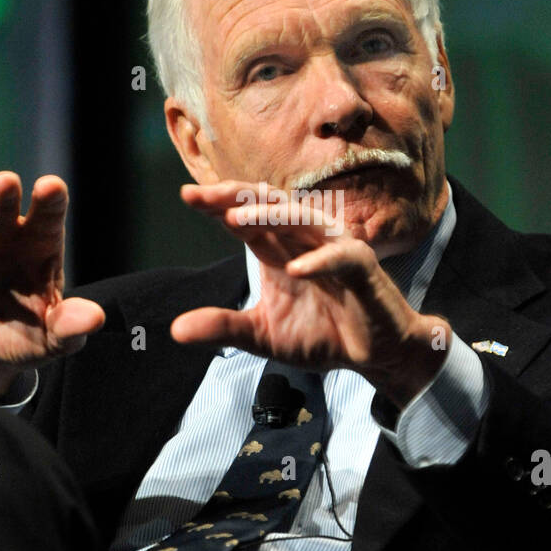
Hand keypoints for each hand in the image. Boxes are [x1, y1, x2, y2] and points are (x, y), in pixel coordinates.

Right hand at [0, 171, 104, 397]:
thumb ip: (70, 327)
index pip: (48, 215)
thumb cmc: (25, 337)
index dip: (50, 198)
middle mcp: (5, 240)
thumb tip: (95, 318)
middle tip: (6, 182)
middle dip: (5, 193)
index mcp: (40, 247)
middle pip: (6, 207)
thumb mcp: (53, 340)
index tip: (50, 186)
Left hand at [169, 181, 451, 408]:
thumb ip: (224, 328)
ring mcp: (335, 249)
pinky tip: (294, 269)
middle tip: (200, 195)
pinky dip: (317, 261)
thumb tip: (174, 330)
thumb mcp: (263, 336)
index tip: (186, 195)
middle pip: (268, 206)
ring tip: (235, 219)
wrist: (375, 355)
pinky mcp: (362, 269)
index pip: (244, 217)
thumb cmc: (323, 335)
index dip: (217, 205)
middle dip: (234, 197)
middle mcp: (304, 240)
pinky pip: (340, 257)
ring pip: (302, 220)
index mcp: (278, 250)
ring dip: (269, 218)